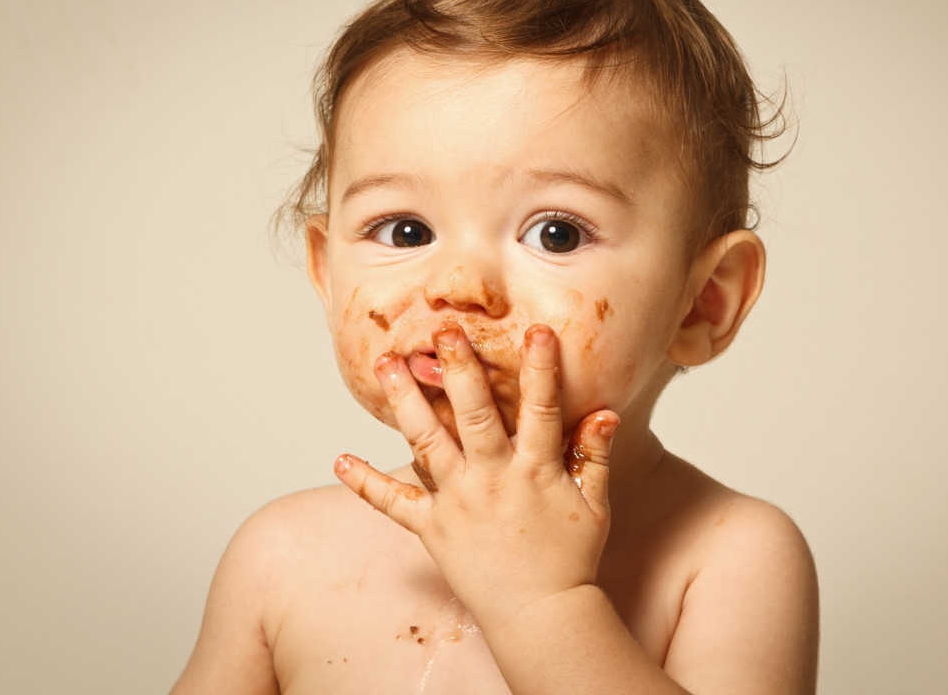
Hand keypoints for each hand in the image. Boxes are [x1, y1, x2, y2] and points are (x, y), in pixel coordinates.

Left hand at [333, 322, 619, 629]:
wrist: (541, 616)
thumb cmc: (570, 560)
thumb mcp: (594, 505)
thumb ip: (594, 456)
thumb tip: (606, 413)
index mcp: (536, 472)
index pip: (542, 409)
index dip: (541, 368)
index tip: (536, 331)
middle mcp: (493, 481)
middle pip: (474, 415)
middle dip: (458, 370)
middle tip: (442, 332)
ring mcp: (459, 503)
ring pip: (427, 443)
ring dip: (405, 402)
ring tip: (386, 364)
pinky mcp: (433, 529)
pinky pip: (395, 503)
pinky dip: (366, 483)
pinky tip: (341, 460)